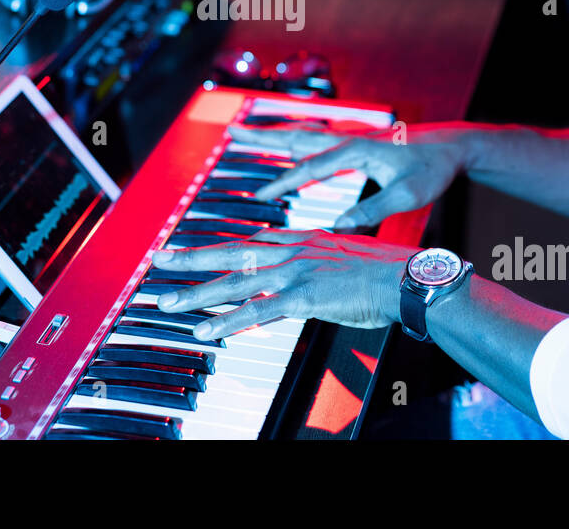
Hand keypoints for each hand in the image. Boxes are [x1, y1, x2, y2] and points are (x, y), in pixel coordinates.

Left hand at [152, 230, 415, 337]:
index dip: (223, 244)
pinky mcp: (302, 296)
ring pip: (234, 281)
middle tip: (159, 258)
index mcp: (306, 239)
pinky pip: (255, 310)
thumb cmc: (388, 271)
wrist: (408, 278)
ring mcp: (296, 272)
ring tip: (166, 301)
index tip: (199, 247)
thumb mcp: (348, 258)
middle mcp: (294, 250)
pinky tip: (205, 329)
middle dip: (192, 256)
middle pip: (231, 251)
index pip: (254, 239)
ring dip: (196, 293)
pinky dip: (227, 320)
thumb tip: (314, 277)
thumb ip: (324, 264)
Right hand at [229, 122, 469, 229]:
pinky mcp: (356, 140)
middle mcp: (348, 140)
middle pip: (296, 138)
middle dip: (263, 137)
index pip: (310, 167)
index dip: (283, 182)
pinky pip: (316, 137)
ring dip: (274, 133)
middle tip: (231, 131)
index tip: (259, 196)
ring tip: (246, 132)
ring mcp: (351, 137)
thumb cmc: (433, 169)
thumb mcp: (407, 194)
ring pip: (303, 133)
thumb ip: (374, 210)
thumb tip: (342, 228)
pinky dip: (294, 137)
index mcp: (356, 151)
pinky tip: (288, 141)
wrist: (453, 145)